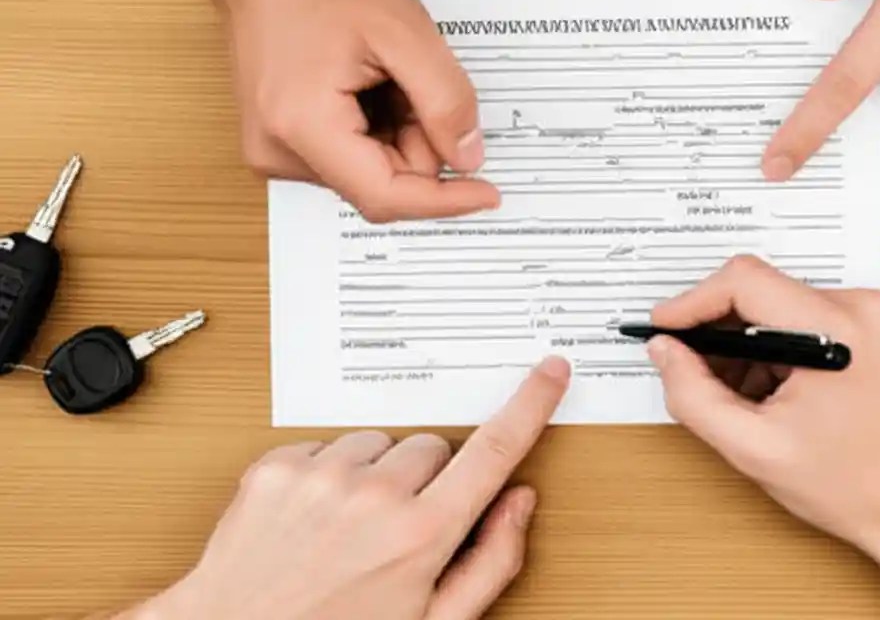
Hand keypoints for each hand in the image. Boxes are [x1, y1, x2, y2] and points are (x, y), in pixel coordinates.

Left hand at [128, 358, 569, 619]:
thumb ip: (491, 561)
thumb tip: (518, 503)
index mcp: (423, 535)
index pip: (494, 451)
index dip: (530, 405)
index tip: (549, 373)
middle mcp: (374, 496)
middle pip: (432, 448)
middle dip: (427, 481)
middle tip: (400, 530)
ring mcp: (321, 478)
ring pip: (377, 445)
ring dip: (373, 477)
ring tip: (348, 531)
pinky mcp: (275, 470)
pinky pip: (324, 448)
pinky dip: (325, 477)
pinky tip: (313, 521)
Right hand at [213, 0, 497, 220]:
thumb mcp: (404, 33)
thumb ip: (445, 101)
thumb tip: (468, 159)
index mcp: (302, 127)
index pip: (385, 196)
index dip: (444, 200)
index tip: (487, 192)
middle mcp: (278, 153)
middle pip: (380, 184)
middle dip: (418, 143)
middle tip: (417, 82)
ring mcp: (274, 151)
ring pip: (368, 171)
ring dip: (397, 133)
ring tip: (382, 74)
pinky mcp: (280, 143)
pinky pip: (349, 156)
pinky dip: (376, 128)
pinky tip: (366, 83)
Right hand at [647, 256, 879, 551]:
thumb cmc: (860, 488)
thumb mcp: (755, 448)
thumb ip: (694, 395)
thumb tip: (665, 353)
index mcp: (836, 327)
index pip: (744, 281)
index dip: (692, 303)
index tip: (665, 329)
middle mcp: (862, 309)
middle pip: (762, 292)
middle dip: (720, 334)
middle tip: (695, 376)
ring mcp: (875, 319)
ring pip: (782, 311)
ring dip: (751, 349)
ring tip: (745, 404)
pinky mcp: (878, 333)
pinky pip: (808, 325)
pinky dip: (779, 355)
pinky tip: (776, 400)